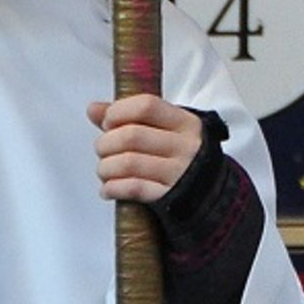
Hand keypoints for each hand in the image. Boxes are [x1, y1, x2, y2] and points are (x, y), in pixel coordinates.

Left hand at [87, 95, 204, 203]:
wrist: (211, 193)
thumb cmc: (181, 156)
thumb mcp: (167, 130)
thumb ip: (129, 117)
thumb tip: (93, 109)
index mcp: (185, 122)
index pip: (146, 106)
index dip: (119, 111)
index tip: (108, 121)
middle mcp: (184, 145)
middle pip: (132, 136)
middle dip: (106, 143)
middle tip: (103, 149)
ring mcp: (178, 172)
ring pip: (128, 163)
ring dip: (105, 167)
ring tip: (104, 170)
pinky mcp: (168, 197)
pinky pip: (133, 188)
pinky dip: (112, 188)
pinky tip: (108, 188)